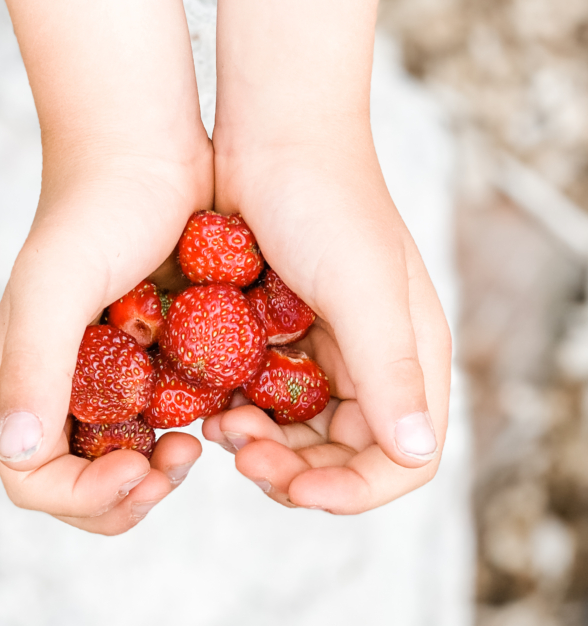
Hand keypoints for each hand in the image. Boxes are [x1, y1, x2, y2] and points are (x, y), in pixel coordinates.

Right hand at [0, 0, 211, 533]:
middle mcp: (55, 387)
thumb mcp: (58, 284)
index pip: (33, 477)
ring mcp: (104, 376)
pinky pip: (158, 421)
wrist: (146, 152)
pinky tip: (212, 416)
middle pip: (80, 482)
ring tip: (194, 444)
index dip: (85, 494)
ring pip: (123, 461)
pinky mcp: (146, 360)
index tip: (142, 467)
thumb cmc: (97, 208)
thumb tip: (20, 454)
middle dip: (128, 493)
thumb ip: (34, 367)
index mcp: (20, 379)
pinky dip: (182, 435)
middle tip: (179, 461)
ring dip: (159, 472)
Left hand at [203, 131, 450, 512]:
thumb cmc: (324, 200)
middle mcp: (374, 363)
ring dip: (261, 446)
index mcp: (410, 358)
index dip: (355, 490)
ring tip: (221, 426)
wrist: (271, 135)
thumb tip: (413, 452)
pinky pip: (265, 399)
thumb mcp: (362, 288)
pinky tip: (212, 406)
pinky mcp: (280, 338)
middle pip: (344, 458)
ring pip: (299, 435)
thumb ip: (390, 371)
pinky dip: (240, 414)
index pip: (405, 459)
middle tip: (241, 452)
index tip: (296, 488)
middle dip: (294, 471)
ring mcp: (324, 351)